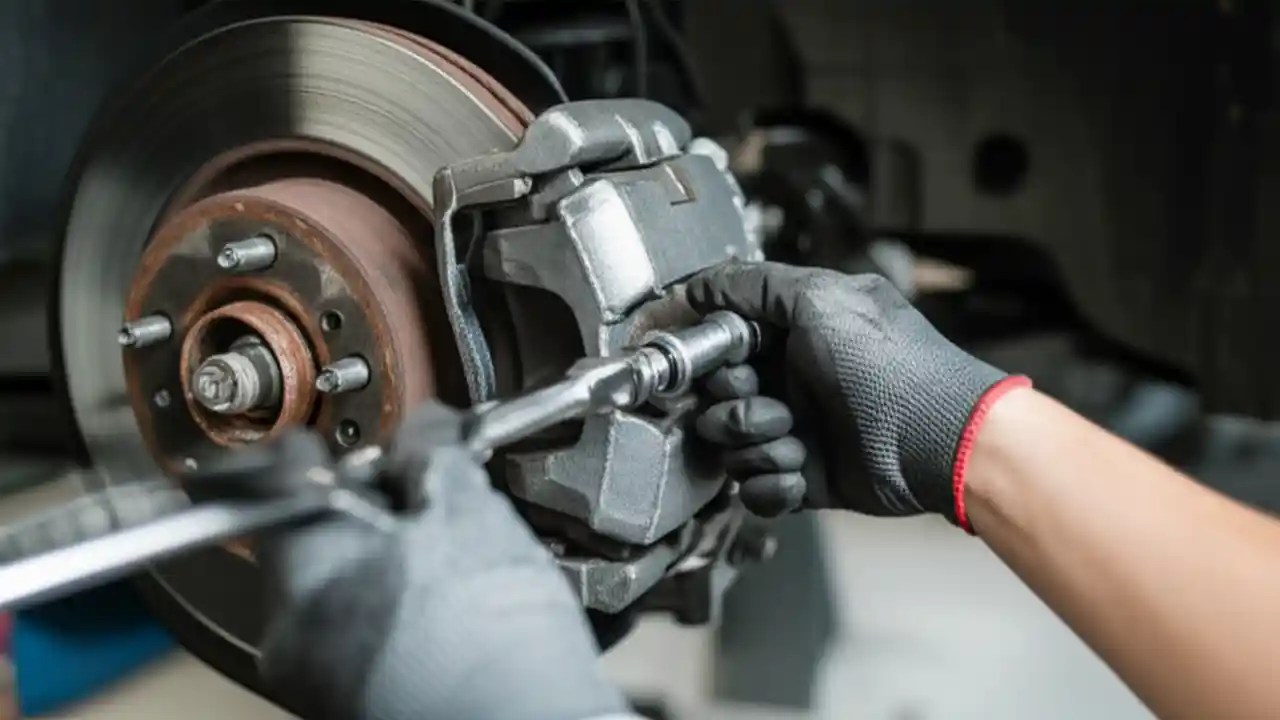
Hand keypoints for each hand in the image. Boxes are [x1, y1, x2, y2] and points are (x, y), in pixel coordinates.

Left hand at [255, 404, 625, 719]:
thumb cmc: (498, 647)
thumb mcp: (470, 513)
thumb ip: (432, 451)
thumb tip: (423, 425)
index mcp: (303, 578)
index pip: (284, 477)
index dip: (327, 443)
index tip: (350, 437)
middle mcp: (294, 634)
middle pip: (319, 530)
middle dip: (377, 505)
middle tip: (431, 498)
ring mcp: (324, 672)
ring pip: (348, 580)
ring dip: (394, 555)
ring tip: (456, 559)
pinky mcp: (361, 698)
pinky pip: (370, 627)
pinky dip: (405, 604)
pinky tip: (455, 605)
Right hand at [688, 262, 1026, 527]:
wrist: (937, 440)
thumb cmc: (889, 366)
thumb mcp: (821, 299)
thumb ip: (755, 285)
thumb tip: (701, 284)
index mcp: (793, 336)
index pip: (722, 348)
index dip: (714, 360)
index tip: (729, 364)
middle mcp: (792, 382)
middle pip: (717, 401)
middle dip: (736, 408)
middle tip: (774, 407)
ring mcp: (797, 432)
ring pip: (732, 447)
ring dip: (758, 447)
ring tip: (795, 443)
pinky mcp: (805, 479)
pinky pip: (754, 490)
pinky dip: (771, 485)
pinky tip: (801, 474)